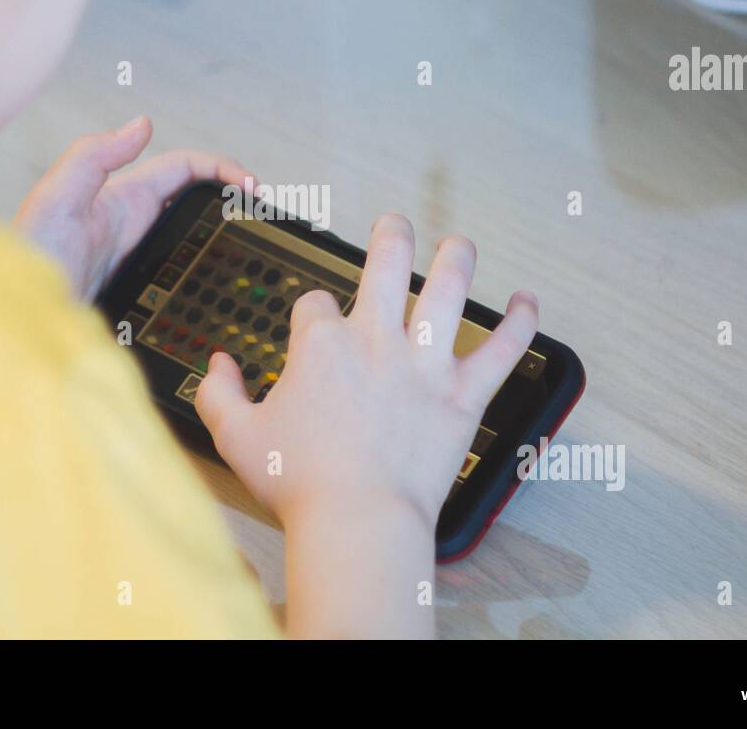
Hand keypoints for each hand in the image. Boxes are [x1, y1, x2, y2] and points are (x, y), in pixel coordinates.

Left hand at [15, 116, 251, 300]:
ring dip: (223, 235)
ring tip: (254, 244)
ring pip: (192, 239)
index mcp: (123, 197)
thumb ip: (95, 155)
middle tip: (266, 216)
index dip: (223, 169)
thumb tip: (142, 123)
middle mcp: (133, 225)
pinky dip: (205, 275)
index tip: (253, 187)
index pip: (186, 168)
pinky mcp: (137, 294)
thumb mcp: (57, 194)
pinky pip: (180, 279)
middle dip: (234, 200)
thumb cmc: (23, 256)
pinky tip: (219, 287)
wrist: (12, 316)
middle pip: (197, 201)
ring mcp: (137, 260)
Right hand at [194, 213, 537, 637]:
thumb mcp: (235, 437)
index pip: (316, 304)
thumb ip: (217, 394)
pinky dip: (521, 324)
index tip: (316, 329)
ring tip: (459, 244)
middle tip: (395, 226)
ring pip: (448, 289)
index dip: (314, 313)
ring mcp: (424, 363)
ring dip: (456, 258)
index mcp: (321, 345)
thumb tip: (216, 364)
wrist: (358, 522)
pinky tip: (530, 302)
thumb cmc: (299, 484)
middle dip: (390, 237)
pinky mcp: (463, 394)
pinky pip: (503, 350)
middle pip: (387, 263)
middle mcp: (375, 340)